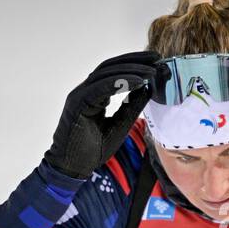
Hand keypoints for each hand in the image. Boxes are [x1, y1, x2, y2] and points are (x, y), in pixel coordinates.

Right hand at [43, 50, 161, 179]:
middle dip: (134, 61)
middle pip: (110, 67)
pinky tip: (138, 82)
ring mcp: (79, 96)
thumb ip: (131, 107)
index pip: (113, 73)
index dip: (134, 65)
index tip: (155, 63)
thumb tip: (148, 89)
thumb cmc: (91, 150)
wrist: (72, 168)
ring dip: (131, 70)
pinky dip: (119, 82)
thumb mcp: (119, 125)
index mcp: (93, 95)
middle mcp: (85, 91)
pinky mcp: (77, 104)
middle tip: (156, 59)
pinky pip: (100, 88)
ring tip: (151, 71)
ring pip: (106, 74)